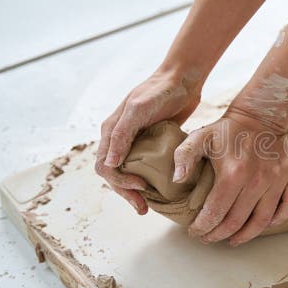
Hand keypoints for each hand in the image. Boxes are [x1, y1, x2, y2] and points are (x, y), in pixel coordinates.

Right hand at [95, 68, 201, 213]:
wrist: (182, 78)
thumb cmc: (159, 90)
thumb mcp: (139, 109)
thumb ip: (122, 134)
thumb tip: (108, 164)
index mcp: (111, 130)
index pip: (105, 167)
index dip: (119, 182)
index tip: (141, 187)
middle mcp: (119, 138)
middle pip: (115, 174)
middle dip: (126, 193)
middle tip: (143, 209)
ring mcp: (136, 141)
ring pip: (129, 173)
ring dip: (135, 191)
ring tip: (149, 206)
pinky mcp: (152, 142)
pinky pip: (146, 166)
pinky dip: (150, 180)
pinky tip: (162, 189)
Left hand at [174, 106, 287, 245]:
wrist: (261, 115)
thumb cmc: (228, 131)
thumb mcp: (199, 137)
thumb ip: (183, 156)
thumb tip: (178, 180)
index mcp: (233, 172)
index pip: (216, 212)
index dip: (203, 227)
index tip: (196, 231)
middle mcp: (257, 179)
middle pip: (237, 221)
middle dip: (219, 234)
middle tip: (210, 237)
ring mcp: (278, 178)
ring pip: (262, 220)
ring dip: (246, 235)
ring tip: (233, 240)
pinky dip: (277, 220)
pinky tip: (263, 225)